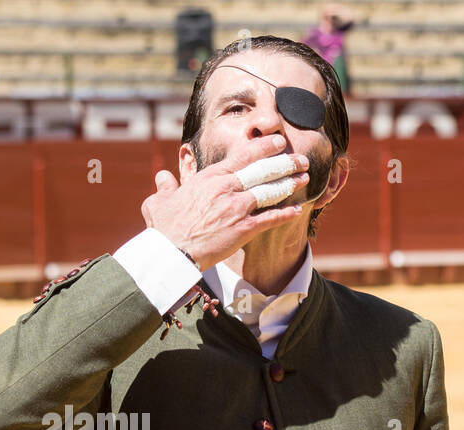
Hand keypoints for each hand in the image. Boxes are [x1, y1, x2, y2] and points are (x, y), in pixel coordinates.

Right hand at [139, 134, 310, 272]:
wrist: (171, 252)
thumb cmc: (164, 229)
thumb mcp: (159, 203)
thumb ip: (165, 188)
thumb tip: (162, 178)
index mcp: (210, 178)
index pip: (243, 156)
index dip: (264, 147)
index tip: (278, 142)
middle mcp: (226, 188)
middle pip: (262, 170)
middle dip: (285, 162)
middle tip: (301, 159)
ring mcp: (236, 208)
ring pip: (269, 191)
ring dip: (289, 183)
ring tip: (304, 178)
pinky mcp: (243, 230)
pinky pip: (269, 219)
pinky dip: (285, 214)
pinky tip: (298, 210)